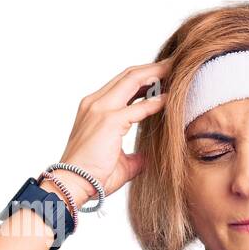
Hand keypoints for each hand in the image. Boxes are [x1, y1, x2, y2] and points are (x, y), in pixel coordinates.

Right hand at [54, 60, 170, 202]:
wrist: (72, 184)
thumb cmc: (92, 176)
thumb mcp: (120, 163)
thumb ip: (136, 156)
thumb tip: (151, 158)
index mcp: (94, 109)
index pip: (122, 84)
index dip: (145, 78)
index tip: (164, 77)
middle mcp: (95, 103)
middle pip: (128, 76)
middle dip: (153, 69)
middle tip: (174, 65)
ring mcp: (100, 109)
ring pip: (132, 81)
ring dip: (156, 74)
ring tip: (176, 71)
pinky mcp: (108, 121)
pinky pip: (138, 107)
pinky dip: (156, 102)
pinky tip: (171, 99)